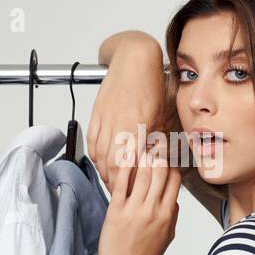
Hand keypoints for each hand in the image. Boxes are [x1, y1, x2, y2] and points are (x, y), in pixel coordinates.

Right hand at [89, 33, 166, 193]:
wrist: (133, 60)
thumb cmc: (150, 85)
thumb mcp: (162, 115)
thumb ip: (158, 140)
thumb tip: (160, 161)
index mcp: (137, 129)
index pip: (129, 167)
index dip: (130, 184)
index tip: (135, 194)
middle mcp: (118, 128)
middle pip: (112, 167)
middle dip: (116, 184)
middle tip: (123, 194)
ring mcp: (104, 122)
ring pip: (100, 157)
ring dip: (105, 173)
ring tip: (112, 183)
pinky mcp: (96, 116)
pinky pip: (92, 143)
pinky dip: (96, 157)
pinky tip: (102, 163)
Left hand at [98, 138, 180, 254]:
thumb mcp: (167, 237)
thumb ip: (172, 216)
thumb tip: (173, 199)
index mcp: (167, 214)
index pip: (174, 180)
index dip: (172, 162)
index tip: (168, 151)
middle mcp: (153, 210)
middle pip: (160, 172)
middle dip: (159, 152)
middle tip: (156, 137)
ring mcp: (134, 210)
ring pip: (142, 174)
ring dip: (142, 154)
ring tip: (141, 140)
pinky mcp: (116, 212)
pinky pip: (121, 183)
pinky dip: (124, 166)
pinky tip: (124, 154)